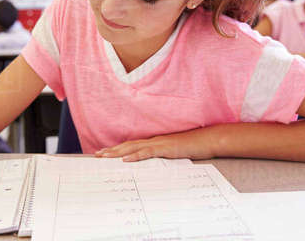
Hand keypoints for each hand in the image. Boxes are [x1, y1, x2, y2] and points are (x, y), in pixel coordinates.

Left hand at [94, 132, 212, 161]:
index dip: (117, 149)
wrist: (208, 140)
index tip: (104, 153)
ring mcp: (159, 143)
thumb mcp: (175, 154)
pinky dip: (136, 156)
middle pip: (128, 145)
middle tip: (96, 155)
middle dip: (111, 150)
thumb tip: (154, 164)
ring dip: (118, 152)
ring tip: (104, 157)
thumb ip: (163, 156)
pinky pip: (148, 152)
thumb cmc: (194, 147)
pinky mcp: (166, 148)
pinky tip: (126, 160)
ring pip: (134, 147)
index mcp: (155, 142)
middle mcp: (154, 140)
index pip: (132, 146)